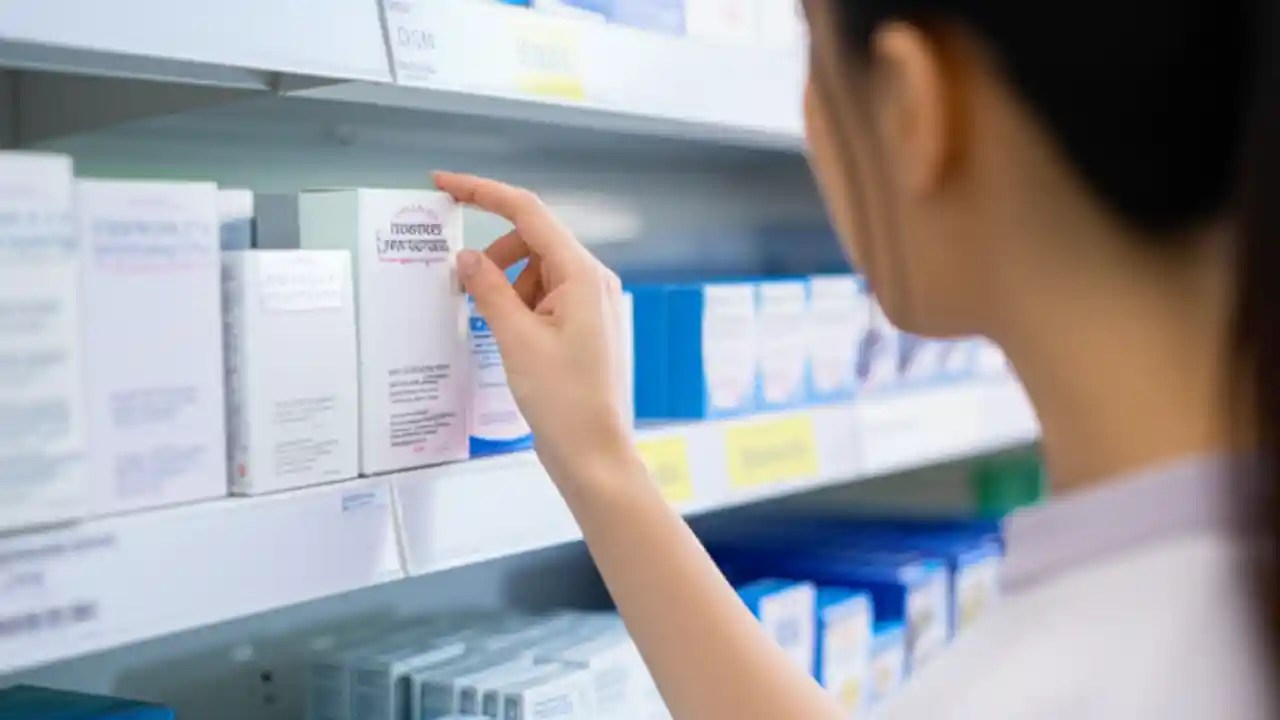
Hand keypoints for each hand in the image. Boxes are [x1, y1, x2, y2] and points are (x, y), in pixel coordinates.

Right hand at [434, 172, 634, 487]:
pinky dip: (519, 304)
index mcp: (582, 274)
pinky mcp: (583, 325)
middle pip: (533, 240)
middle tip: (465, 287)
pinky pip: (544, 295)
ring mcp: (591, 303)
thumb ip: (488, 289)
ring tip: (498, 327)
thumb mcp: (516, 339)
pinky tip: (509, 337)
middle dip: (496, 256)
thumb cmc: (563, 400)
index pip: (528, 212)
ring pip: (537, 269)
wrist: (592, 452)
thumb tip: (466, 257)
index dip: (483, 192)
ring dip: (507, 285)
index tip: (444, 184)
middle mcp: (593, 280)